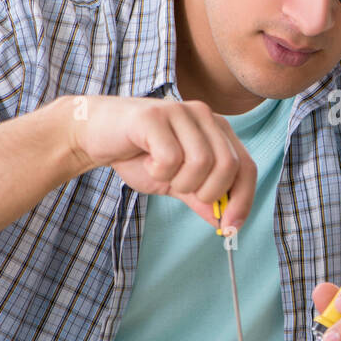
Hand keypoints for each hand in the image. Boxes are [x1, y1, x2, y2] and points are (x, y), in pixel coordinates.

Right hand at [64, 95, 255, 229]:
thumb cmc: (139, 156)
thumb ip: (203, 199)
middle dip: (208, 193)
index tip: (229, 228)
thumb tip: (228, 225)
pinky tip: (146, 162)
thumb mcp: (177, 182)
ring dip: (179, 182)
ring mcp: (180, 112)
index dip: (243, 201)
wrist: (94, 134)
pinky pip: (171, 158)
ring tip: (161, 173)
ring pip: (201, 163)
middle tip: (182, 191)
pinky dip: (158, 172)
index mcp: (217, 130)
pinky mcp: (155, 116)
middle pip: (228, 166)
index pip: (247, 167)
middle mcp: (204, 116)